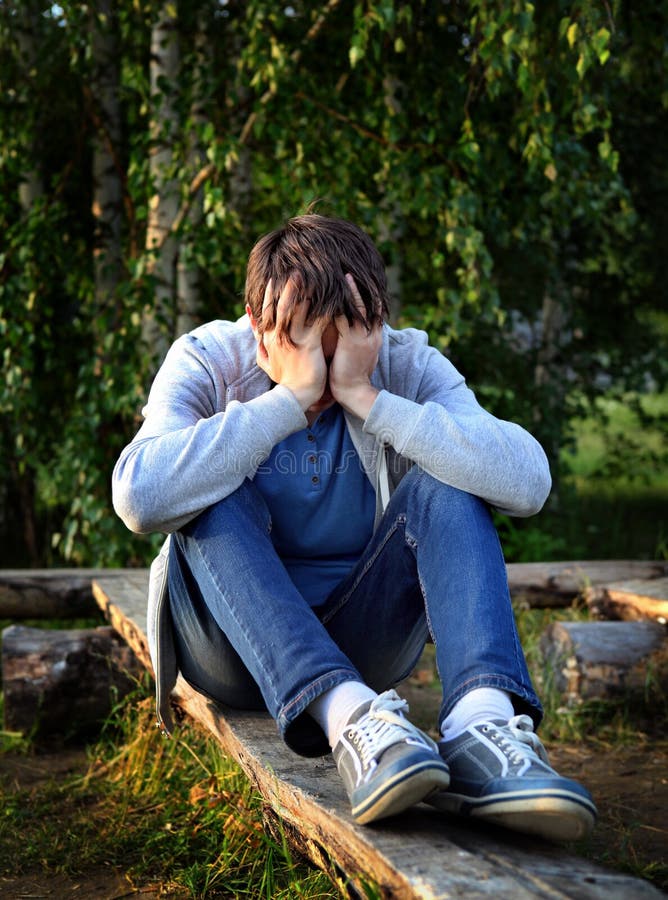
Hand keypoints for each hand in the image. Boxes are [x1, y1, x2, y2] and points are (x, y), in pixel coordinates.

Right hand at [251, 279, 328, 411]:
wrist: (295, 396)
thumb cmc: (284, 378)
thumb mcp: (264, 359)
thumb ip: (257, 338)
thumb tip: (250, 317)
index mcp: (269, 338)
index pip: (267, 311)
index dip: (271, 294)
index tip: (275, 277)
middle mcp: (278, 336)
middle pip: (280, 306)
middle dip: (286, 287)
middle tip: (293, 269)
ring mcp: (292, 340)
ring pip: (295, 310)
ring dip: (301, 292)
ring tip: (308, 276)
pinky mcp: (307, 346)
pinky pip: (315, 323)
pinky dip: (321, 309)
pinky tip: (329, 298)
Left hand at [329, 274, 380, 418]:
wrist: (354, 393)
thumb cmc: (351, 374)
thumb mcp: (358, 351)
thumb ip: (357, 335)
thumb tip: (353, 322)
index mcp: (375, 333)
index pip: (374, 305)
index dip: (367, 289)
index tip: (358, 274)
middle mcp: (372, 331)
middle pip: (370, 299)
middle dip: (360, 283)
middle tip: (350, 264)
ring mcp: (364, 336)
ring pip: (358, 304)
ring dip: (348, 287)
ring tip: (340, 270)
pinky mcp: (352, 342)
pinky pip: (344, 316)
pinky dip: (335, 303)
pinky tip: (325, 292)